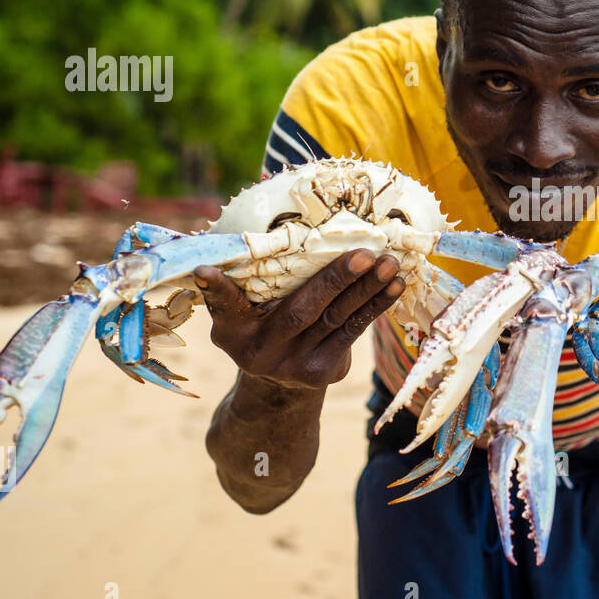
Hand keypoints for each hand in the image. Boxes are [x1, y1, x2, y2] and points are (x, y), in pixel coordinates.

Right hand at [194, 249, 403, 391]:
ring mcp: (294, 365)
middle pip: (302, 310)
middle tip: (366, 251)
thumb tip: (266, 213)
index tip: (203, 269)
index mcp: (233, 329)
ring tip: (390, 262)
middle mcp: (260, 350)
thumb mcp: (243, 310)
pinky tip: (394, 285)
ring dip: (367, 289)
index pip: (223, 305)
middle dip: (337, 279)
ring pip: (336, 318)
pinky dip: (376, 305)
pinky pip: (353, 331)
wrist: (278, 386)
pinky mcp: (324, 371)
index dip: (215, 289)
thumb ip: (246, 277)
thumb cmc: (261, 324)